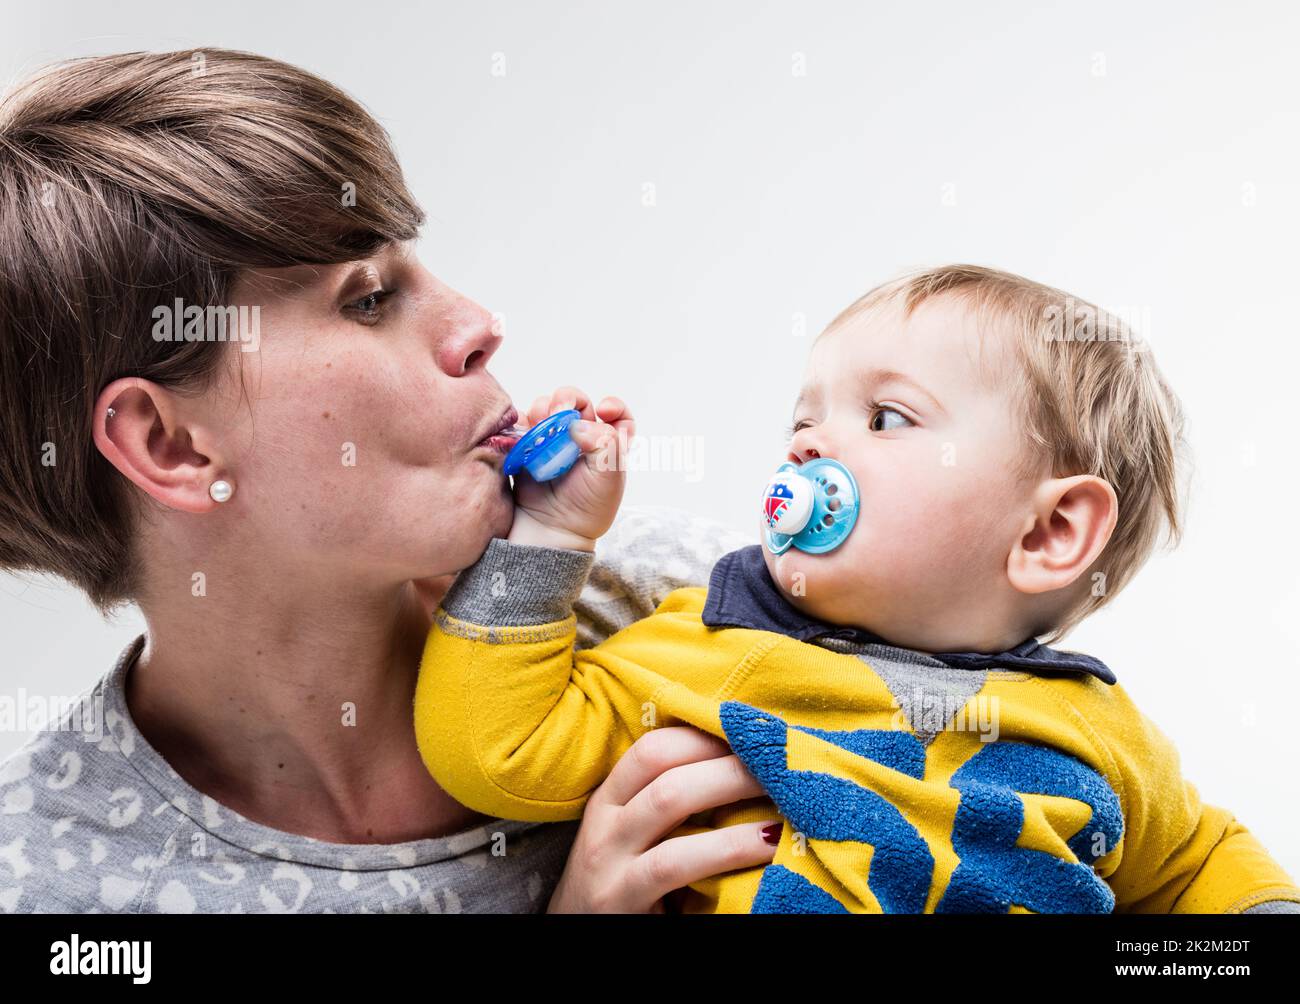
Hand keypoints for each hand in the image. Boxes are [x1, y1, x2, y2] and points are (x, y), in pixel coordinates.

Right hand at [508, 386, 633, 551]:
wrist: (552, 529)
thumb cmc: (588, 507)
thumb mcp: (611, 476)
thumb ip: (605, 442)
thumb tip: (577, 424)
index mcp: (608, 445)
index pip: (618, 415)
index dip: (614, 407)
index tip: (604, 411)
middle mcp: (582, 439)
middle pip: (576, 402)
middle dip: (567, 398)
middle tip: (558, 411)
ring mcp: (553, 441)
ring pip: (547, 407)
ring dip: (543, 408)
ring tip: (541, 425)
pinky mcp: (529, 446)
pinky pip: (523, 423)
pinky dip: (523, 422)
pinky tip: (526, 434)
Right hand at [546, 727, 780, 912]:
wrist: (581, 944)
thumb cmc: (627, 891)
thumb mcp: (640, 844)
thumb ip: (675, 813)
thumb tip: (750, 774)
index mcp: (609, 801)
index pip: (652, 747)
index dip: (702, 735)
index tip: (749, 739)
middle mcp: (603, 822)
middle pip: (663, 764)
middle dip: (725, 756)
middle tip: (775, 760)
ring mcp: (608, 860)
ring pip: (668, 799)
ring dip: (731, 786)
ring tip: (780, 793)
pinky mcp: (621, 897)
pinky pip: (676, 862)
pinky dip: (729, 847)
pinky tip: (767, 844)